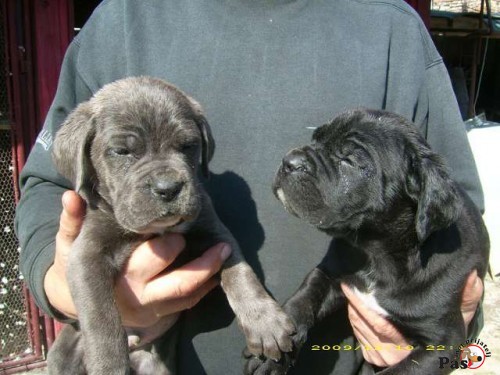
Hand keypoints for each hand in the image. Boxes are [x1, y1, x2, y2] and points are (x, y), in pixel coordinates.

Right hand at [44, 191, 230, 335]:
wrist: (78, 301)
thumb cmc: (77, 265)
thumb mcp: (70, 244)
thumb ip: (72, 221)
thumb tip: (70, 196)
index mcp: (120, 276)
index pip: (153, 258)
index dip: (172, 242)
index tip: (187, 224)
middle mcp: (138, 297)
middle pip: (180, 283)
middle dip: (204, 264)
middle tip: (223, 246)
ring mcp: (151, 310)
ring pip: (188, 296)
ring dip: (210, 276)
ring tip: (225, 254)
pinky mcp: (159, 315)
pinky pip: (187, 304)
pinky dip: (203, 289)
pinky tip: (215, 271)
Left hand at [340, 271, 482, 367]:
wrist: (426, 365)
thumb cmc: (442, 339)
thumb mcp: (457, 323)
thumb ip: (465, 303)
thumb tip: (473, 279)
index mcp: (407, 345)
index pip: (381, 324)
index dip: (364, 305)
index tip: (353, 286)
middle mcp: (389, 353)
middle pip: (363, 322)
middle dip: (354, 301)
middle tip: (348, 282)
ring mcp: (377, 355)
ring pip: (357, 325)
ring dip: (352, 307)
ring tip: (350, 288)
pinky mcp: (369, 355)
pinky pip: (356, 333)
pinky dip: (354, 317)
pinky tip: (354, 304)